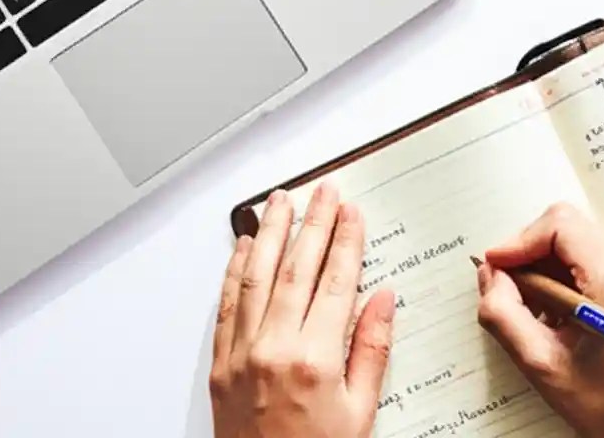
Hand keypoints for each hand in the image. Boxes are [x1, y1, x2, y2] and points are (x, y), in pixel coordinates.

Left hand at [211, 185, 396, 437]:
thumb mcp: (361, 412)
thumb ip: (371, 350)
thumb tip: (382, 300)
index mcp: (316, 359)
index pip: (335, 281)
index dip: (346, 242)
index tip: (353, 214)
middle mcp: (275, 349)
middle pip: (296, 268)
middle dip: (313, 223)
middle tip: (324, 192)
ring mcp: (242, 354)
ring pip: (256, 277)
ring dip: (269, 233)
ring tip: (281, 202)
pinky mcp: (220, 365)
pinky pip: (226, 305)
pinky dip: (234, 271)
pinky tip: (243, 247)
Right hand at [477, 203, 603, 437]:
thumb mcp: (540, 362)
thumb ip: (503, 312)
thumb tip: (490, 274)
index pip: (560, 226)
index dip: (519, 241)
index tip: (496, 267)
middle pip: (568, 228)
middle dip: (531, 254)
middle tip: (512, 291)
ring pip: (577, 239)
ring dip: (546, 266)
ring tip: (536, 309)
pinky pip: (592, 255)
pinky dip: (565, 274)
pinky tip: (557, 311)